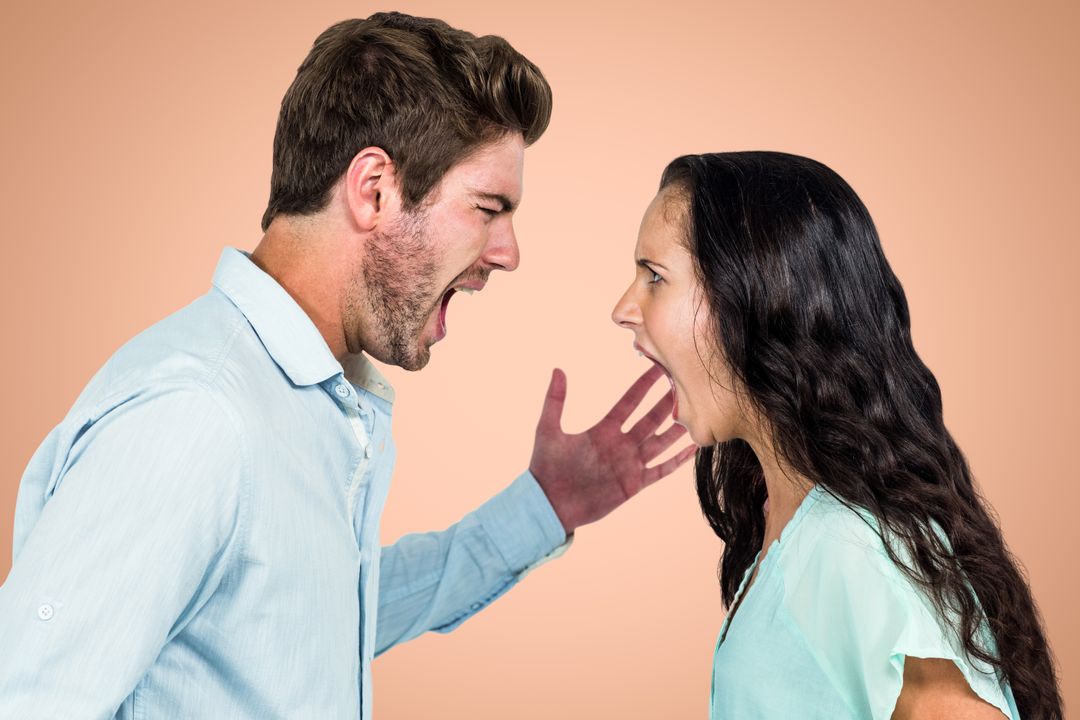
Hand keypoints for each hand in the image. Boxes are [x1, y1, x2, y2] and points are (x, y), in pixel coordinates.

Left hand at [528, 364, 697, 534]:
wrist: (549, 505)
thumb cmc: (546, 468)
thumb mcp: (548, 430)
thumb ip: (555, 400)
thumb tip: (558, 369)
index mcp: (603, 430)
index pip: (629, 402)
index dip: (644, 385)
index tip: (658, 366)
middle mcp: (620, 444)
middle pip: (651, 418)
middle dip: (668, 402)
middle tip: (686, 384)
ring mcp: (629, 464)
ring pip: (660, 441)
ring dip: (677, 429)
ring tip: (696, 413)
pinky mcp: (633, 484)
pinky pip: (661, 470)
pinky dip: (677, 460)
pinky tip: (692, 448)